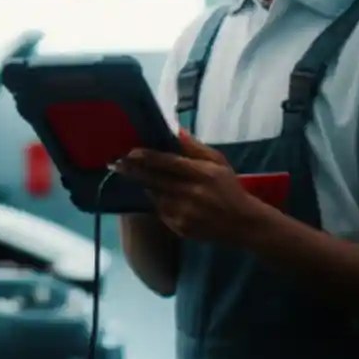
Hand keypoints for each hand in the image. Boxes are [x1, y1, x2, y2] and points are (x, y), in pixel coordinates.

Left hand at [111, 129, 269, 244]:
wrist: (243, 224)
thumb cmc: (229, 188)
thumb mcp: (218, 162)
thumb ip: (195, 148)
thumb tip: (176, 131)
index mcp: (202, 174)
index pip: (168, 163)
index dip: (146, 157)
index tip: (129, 152)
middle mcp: (191, 194)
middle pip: (155, 180)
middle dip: (133, 171)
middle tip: (115, 164)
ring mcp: (184, 213)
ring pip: (154, 196)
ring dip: (145, 186)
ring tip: (135, 176)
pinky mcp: (180, 227)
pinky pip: (160, 212)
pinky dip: (157, 202)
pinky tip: (158, 195)